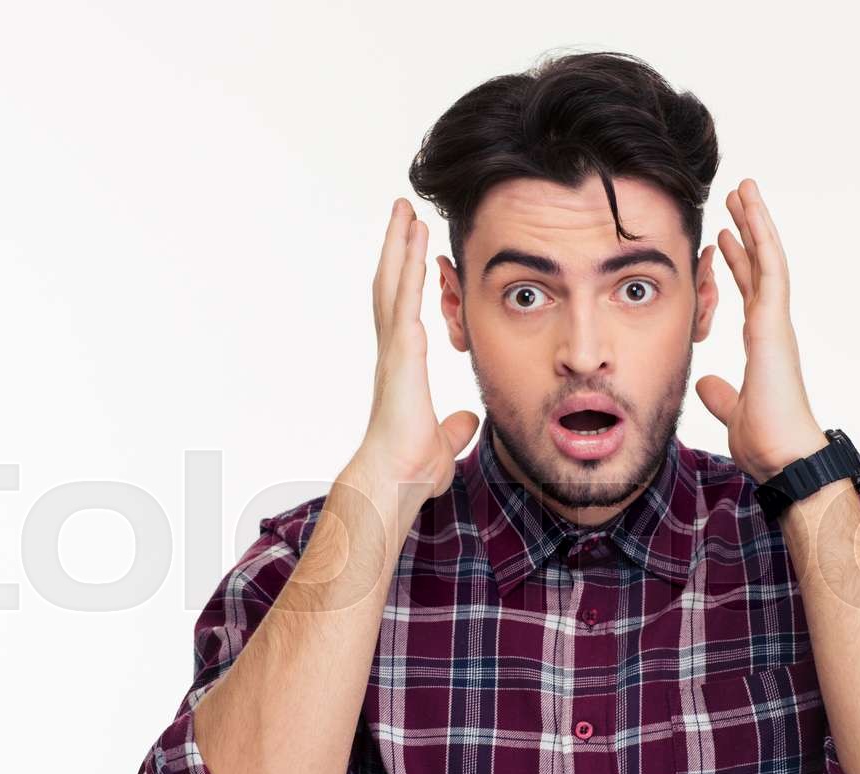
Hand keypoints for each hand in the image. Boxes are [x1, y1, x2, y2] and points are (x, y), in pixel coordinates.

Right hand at [353, 198, 480, 509]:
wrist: (393, 478)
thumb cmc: (411, 467)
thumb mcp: (443, 441)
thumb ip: (455, 427)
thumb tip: (468, 421)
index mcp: (403, 366)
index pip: (403, 311)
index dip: (405, 279)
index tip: (413, 253)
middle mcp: (393, 349)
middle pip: (392, 286)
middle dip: (397, 248)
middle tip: (403, 213)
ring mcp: (394, 346)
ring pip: (394, 282)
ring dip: (399, 244)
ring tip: (406, 210)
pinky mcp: (402, 349)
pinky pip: (406, 297)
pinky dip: (410, 265)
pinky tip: (414, 238)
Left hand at [695, 179, 828, 482]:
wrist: (784, 460)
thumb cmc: (766, 443)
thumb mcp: (731, 412)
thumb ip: (721, 395)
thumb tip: (707, 385)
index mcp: (763, 344)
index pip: (750, 293)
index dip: (738, 264)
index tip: (725, 240)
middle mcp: (773, 328)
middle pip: (760, 267)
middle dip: (747, 231)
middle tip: (736, 197)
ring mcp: (776, 324)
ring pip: (769, 260)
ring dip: (756, 222)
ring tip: (743, 188)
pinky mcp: (775, 326)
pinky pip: (770, 273)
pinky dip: (761, 241)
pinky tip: (751, 214)